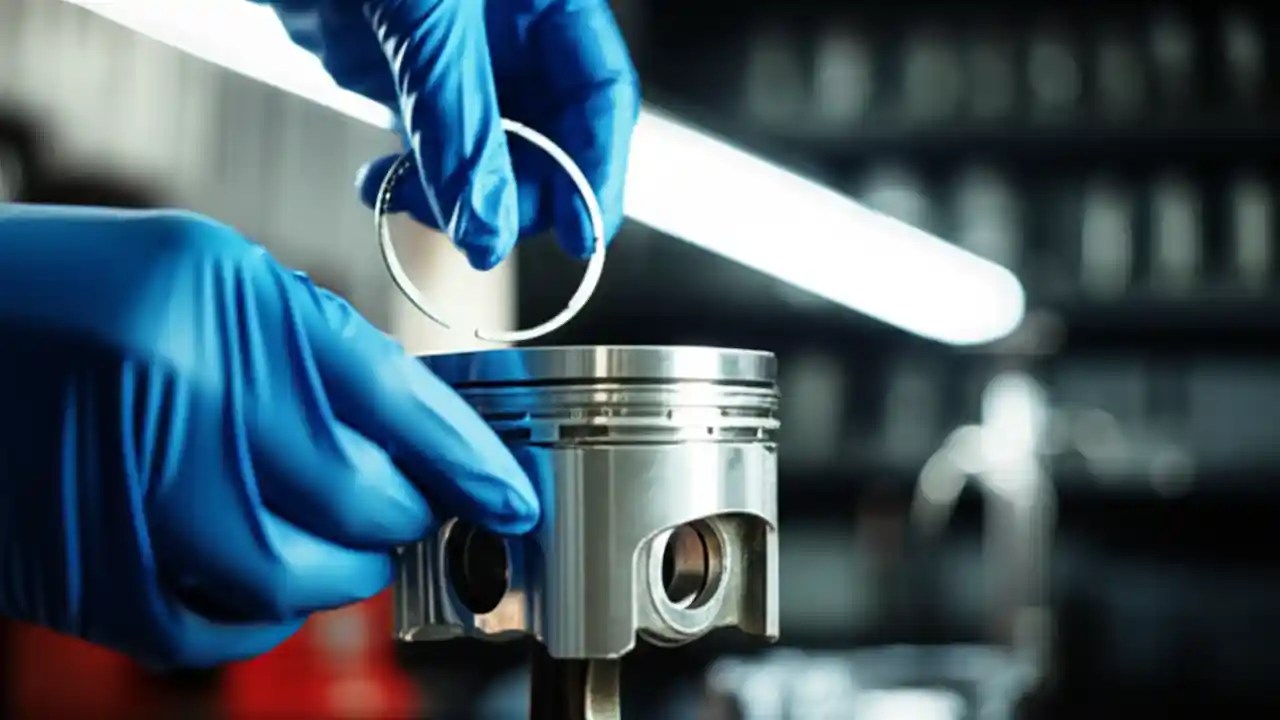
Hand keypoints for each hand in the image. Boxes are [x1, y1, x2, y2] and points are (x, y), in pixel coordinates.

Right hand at [0, 204, 537, 666]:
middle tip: (411, 506)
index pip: (397, 402)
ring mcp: (125, 488)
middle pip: (359, 501)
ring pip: (295, 578)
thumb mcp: (217, 274)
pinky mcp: (82, 567)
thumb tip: (416, 435)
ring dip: (347, 571)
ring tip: (344, 542)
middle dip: (409, 515)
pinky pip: (209, 628)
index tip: (512, 499)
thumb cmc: (79, 289)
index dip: (473, 463)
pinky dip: (263, 615)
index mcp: (227, 301)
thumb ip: (319, 349)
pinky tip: (268, 582)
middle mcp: (182, 392)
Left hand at [256, 0, 640, 268]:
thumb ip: (461, 125)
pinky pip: (427, 142)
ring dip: (455, 195)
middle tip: (482, 233)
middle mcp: (510, 27)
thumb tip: (489, 230)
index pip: (601, 92)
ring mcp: (455, 51)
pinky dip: (409, 176)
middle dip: (517, 193)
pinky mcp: (400, 67)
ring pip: (486, 149)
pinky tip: (379, 185)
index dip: (597, 169)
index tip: (581, 237)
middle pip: (549, 133)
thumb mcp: (428, 20)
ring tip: (411, 206)